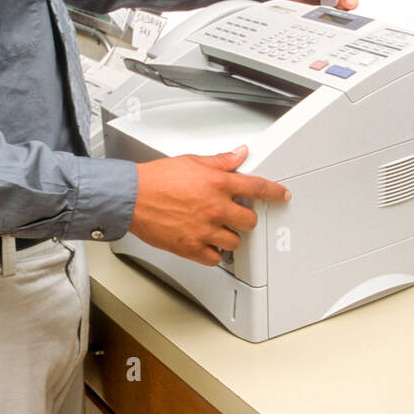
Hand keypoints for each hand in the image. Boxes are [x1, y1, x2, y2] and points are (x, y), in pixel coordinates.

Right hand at [131, 146, 289, 265]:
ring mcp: (205, 230)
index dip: (274, 192)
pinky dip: (213, 253)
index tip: (282, 195)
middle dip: (245, 217)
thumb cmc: (156, 179)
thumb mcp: (192, 162)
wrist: (132, 197)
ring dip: (230, 236)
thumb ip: (220, 161)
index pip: (256, 187)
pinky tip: (206, 243)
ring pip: (235, 241)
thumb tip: (239, 154)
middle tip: (235, 214)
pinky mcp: (191, 248)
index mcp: (217, 184)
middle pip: (249, 219)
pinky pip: (215, 258)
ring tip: (218, 229)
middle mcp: (215, 208)